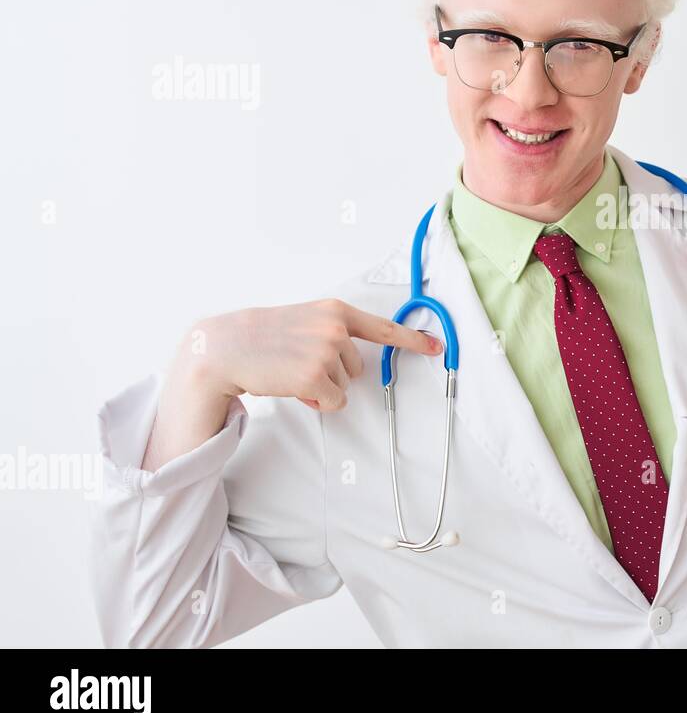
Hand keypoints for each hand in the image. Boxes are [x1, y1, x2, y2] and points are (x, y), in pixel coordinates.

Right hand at [181, 299, 441, 412]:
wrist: (224, 346)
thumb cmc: (263, 337)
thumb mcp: (303, 322)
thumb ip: (331, 332)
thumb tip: (353, 362)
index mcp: (335, 311)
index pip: (382, 327)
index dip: (412, 340)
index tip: (435, 347)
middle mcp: (335, 328)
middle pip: (358, 367)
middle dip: (332, 372)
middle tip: (298, 362)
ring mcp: (326, 352)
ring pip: (344, 386)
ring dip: (321, 386)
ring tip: (290, 371)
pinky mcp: (315, 377)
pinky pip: (332, 401)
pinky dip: (314, 400)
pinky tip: (290, 385)